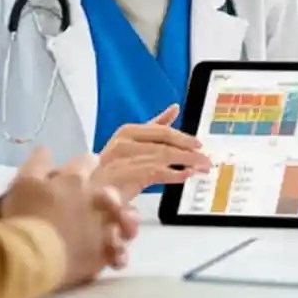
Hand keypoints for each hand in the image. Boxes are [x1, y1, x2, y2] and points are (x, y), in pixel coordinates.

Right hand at [0, 148, 140, 287]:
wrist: (32, 257)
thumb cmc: (25, 217)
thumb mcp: (22, 184)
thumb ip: (36, 164)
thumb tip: (45, 149)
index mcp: (75, 181)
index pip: (86, 162)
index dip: (86, 163)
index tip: (86, 164)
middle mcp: (95, 201)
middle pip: (111, 190)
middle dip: (109, 193)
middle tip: (105, 199)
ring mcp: (103, 228)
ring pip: (123, 220)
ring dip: (123, 221)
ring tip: (119, 229)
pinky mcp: (103, 255)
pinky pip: (119, 253)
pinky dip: (117, 253)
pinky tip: (114, 256)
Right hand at [97, 104, 212, 198]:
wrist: (92, 188)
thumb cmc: (114, 165)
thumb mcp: (133, 141)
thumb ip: (155, 126)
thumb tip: (174, 108)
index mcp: (127, 131)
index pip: (162, 131)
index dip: (183, 138)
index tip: (199, 145)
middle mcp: (124, 143)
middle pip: (165, 145)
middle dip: (189, 153)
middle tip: (206, 159)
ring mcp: (123, 161)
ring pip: (163, 159)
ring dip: (186, 164)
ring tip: (201, 168)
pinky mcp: (125, 179)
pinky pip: (156, 174)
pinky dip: (173, 175)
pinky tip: (185, 176)